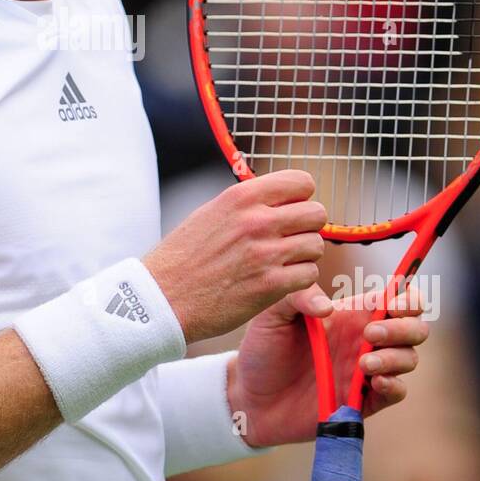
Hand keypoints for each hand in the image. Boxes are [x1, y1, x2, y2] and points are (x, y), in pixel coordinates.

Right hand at [143, 171, 327, 344]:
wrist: (163, 298)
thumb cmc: (184, 257)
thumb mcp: (212, 212)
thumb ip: (248, 203)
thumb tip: (283, 198)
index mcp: (241, 197)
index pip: (301, 182)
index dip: (301, 198)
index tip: (290, 211)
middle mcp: (256, 220)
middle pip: (316, 214)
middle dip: (306, 227)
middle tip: (289, 241)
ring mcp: (265, 253)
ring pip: (316, 245)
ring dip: (303, 256)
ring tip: (279, 263)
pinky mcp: (270, 285)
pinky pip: (309, 275)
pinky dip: (298, 280)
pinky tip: (277, 281)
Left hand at [227, 282, 429, 448]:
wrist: (249, 397)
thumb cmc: (263, 350)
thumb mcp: (272, 313)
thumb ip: (297, 295)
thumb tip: (328, 306)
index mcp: (350, 314)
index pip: (397, 299)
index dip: (406, 298)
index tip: (393, 303)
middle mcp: (364, 340)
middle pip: (414, 328)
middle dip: (404, 327)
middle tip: (371, 332)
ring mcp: (366, 372)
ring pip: (410, 359)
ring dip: (396, 356)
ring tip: (363, 362)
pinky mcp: (362, 401)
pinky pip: (397, 392)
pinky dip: (394, 384)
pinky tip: (373, 381)